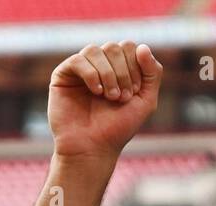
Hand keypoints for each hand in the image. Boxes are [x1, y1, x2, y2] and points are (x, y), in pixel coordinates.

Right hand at [49, 42, 162, 160]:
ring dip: (108, 74)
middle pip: (114, 47)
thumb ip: (152, 74)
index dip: (135, 66)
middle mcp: (99, 66)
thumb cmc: (118, 128)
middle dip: (123, 72)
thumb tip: (143, 47)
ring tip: (109, 97)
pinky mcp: (63, 75)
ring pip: (96, 50)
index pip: (129, 47)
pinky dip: (91, 75)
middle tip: (121, 97)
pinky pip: (78, 60)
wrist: (93, 148)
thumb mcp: (146, 101)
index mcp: (118, 69)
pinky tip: (96, 91)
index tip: (134, 93)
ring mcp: (81, 69)